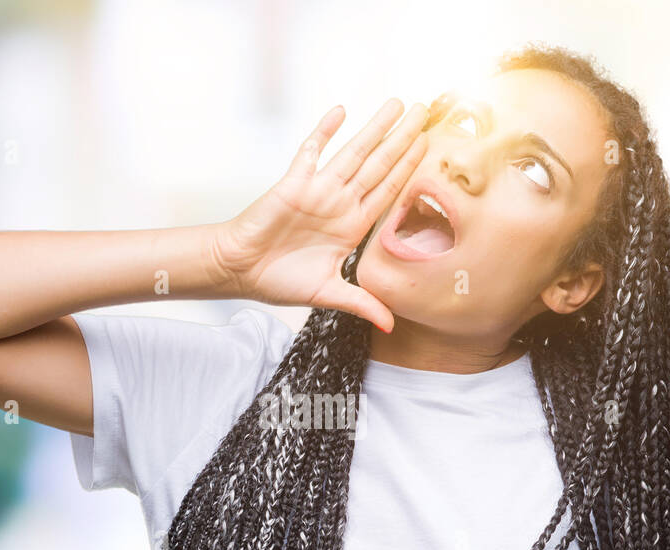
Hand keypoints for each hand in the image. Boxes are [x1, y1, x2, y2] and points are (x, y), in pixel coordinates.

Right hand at [211, 99, 427, 331]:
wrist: (239, 270)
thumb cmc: (279, 280)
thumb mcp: (328, 295)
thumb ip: (362, 303)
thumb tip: (391, 326)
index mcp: (352, 226)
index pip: (389, 190)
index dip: (410, 168)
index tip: (429, 147)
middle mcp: (340, 203)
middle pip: (379, 164)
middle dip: (402, 138)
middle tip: (424, 110)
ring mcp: (318, 190)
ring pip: (353, 153)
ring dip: (375, 129)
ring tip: (397, 103)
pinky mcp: (293, 184)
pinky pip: (311, 152)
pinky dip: (324, 132)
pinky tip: (340, 111)